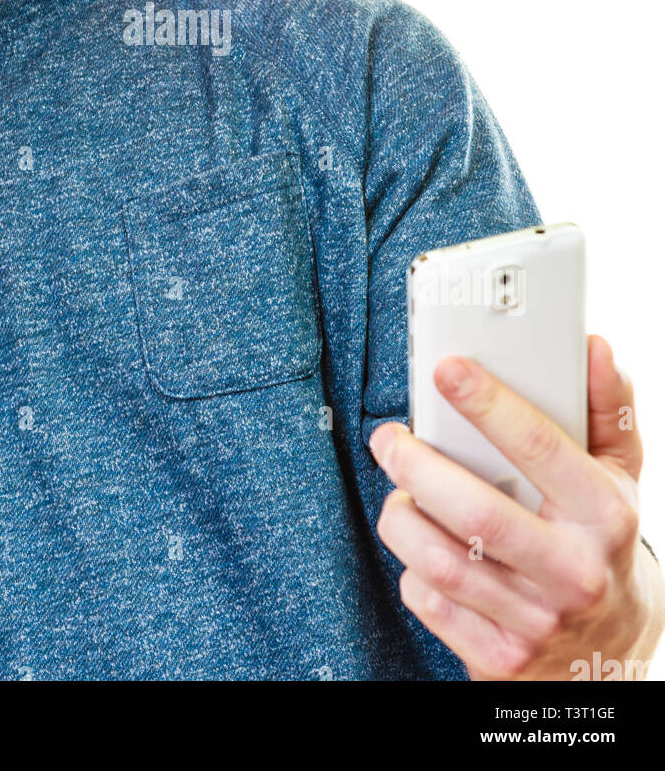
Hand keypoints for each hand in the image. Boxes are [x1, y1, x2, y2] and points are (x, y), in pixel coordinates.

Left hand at [368, 335, 664, 679]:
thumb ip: (606, 410)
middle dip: (417, 467)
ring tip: (399, 491)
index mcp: (605, 516)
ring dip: (402, 517)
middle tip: (388, 438)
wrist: (607, 658)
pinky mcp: (498, 658)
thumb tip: (593, 348)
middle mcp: (574, 572)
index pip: (541, 448)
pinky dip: (410, 567)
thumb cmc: (603, 546)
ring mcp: (536, 622)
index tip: (446, 369)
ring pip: (440, 562)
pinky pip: (429, 602)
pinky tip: (421, 546)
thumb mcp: (619, 477)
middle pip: (476, 513)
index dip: (488, 403)